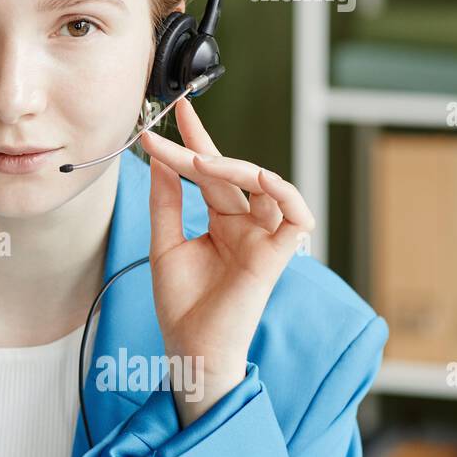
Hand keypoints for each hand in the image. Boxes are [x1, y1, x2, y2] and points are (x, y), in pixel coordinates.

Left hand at [138, 96, 315, 425]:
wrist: (189, 346)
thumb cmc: (181, 303)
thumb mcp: (164, 241)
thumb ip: (166, 199)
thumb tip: (160, 158)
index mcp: (221, 221)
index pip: (211, 171)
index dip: (197, 139)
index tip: (178, 111)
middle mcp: (246, 225)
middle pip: (230, 172)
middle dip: (199, 146)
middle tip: (168, 131)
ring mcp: (263, 238)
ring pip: (265, 184)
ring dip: (235, 165)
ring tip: (200, 160)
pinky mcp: (278, 255)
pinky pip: (297, 216)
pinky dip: (282, 192)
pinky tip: (256, 177)